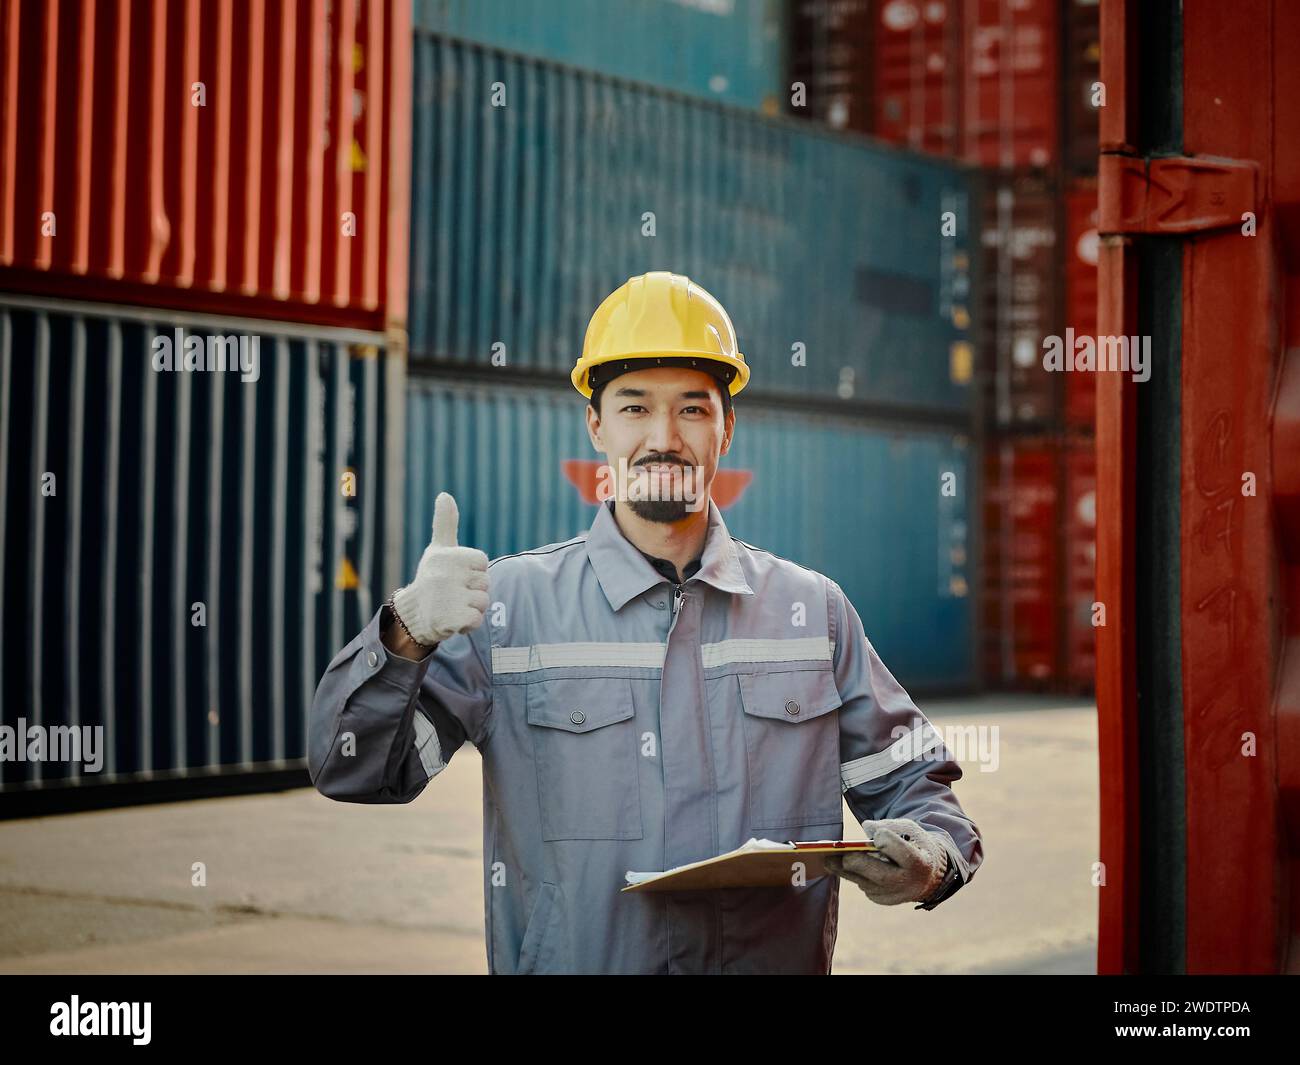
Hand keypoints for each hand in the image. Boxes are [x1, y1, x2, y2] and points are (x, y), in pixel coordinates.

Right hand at [391, 493, 489, 646]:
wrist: (412, 615)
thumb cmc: (430, 577)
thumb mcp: (438, 549)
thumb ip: (445, 523)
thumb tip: (444, 494)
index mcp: (449, 556)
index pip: (482, 562)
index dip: (472, 571)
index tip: (454, 575)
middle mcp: (448, 576)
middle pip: (485, 582)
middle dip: (473, 590)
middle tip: (452, 593)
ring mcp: (451, 598)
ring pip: (483, 601)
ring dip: (471, 607)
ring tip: (451, 606)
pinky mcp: (455, 619)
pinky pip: (477, 619)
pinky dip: (468, 623)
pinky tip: (451, 620)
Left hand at [823, 818, 948, 905]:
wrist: (928, 875)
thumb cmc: (916, 845)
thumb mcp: (909, 830)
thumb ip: (890, 826)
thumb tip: (867, 827)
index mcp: (918, 862)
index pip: (899, 851)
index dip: (887, 841)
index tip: (877, 835)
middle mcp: (907, 882)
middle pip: (877, 873)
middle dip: (855, 862)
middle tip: (835, 852)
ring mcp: (895, 895)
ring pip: (865, 883)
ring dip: (844, 870)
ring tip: (827, 859)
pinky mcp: (884, 900)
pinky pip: (864, 887)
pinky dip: (854, 876)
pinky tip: (842, 867)